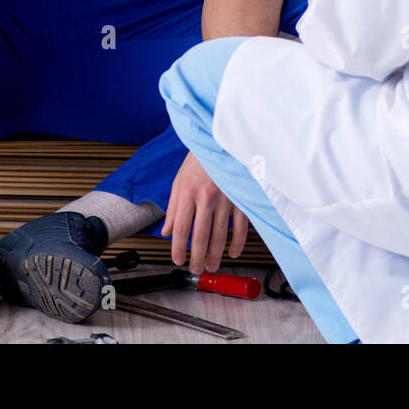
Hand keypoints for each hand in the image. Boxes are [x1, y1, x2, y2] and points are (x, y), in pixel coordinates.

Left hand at [161, 153, 249, 273]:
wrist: (222, 139)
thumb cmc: (200, 158)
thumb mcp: (180, 180)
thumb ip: (173, 207)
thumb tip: (167, 231)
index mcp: (188, 192)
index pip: (181, 227)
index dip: (178, 248)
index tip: (178, 260)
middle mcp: (206, 196)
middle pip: (200, 236)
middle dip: (197, 257)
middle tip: (196, 268)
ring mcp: (225, 198)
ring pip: (220, 235)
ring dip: (215, 255)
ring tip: (211, 266)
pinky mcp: (241, 198)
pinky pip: (240, 226)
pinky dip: (237, 243)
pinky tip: (233, 252)